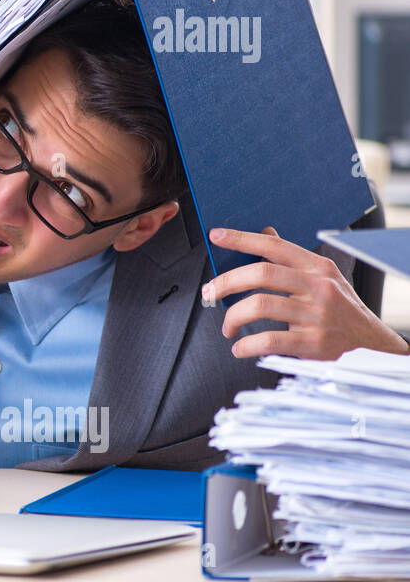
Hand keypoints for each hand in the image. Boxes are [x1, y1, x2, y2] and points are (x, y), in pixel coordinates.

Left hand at [205, 225, 409, 360]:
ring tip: (227, 326)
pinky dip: (246, 345)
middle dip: (226, 282)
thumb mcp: (323, 277)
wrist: (371, 344)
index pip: (274, 246)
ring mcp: (317, 315)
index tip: (216, 235)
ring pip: (260, 306)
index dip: (242, 239)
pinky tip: (240, 348)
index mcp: (317, 267)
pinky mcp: (313, 343)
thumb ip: (292, 259)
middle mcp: (318, 287)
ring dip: (232, 317)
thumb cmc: (340, 308)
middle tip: (209, 292)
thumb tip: (265, 233)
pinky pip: (269, 340)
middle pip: (262, 273)